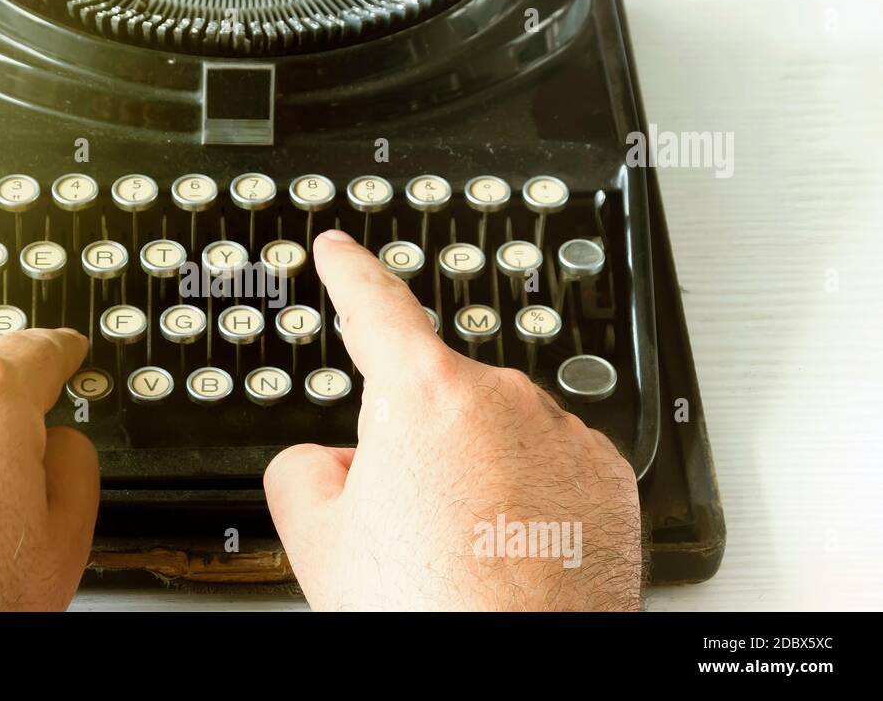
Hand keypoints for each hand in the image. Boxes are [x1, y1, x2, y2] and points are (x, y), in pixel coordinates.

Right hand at [265, 231, 640, 610]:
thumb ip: (302, 469)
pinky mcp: (607, 477)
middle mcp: (504, 400)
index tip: (341, 250)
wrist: (517, 667)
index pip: (376, 307)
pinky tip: (505, 550)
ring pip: (493, 432)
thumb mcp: (318, 539)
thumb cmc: (431, 611)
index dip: (350, 273)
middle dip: (411, 440)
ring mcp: (563, 437)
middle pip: (434, 395)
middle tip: (402, 518)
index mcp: (425, 396)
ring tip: (459, 550)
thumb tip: (330, 461)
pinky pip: (547, 463)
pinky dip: (525, 493)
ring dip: (471, 469)